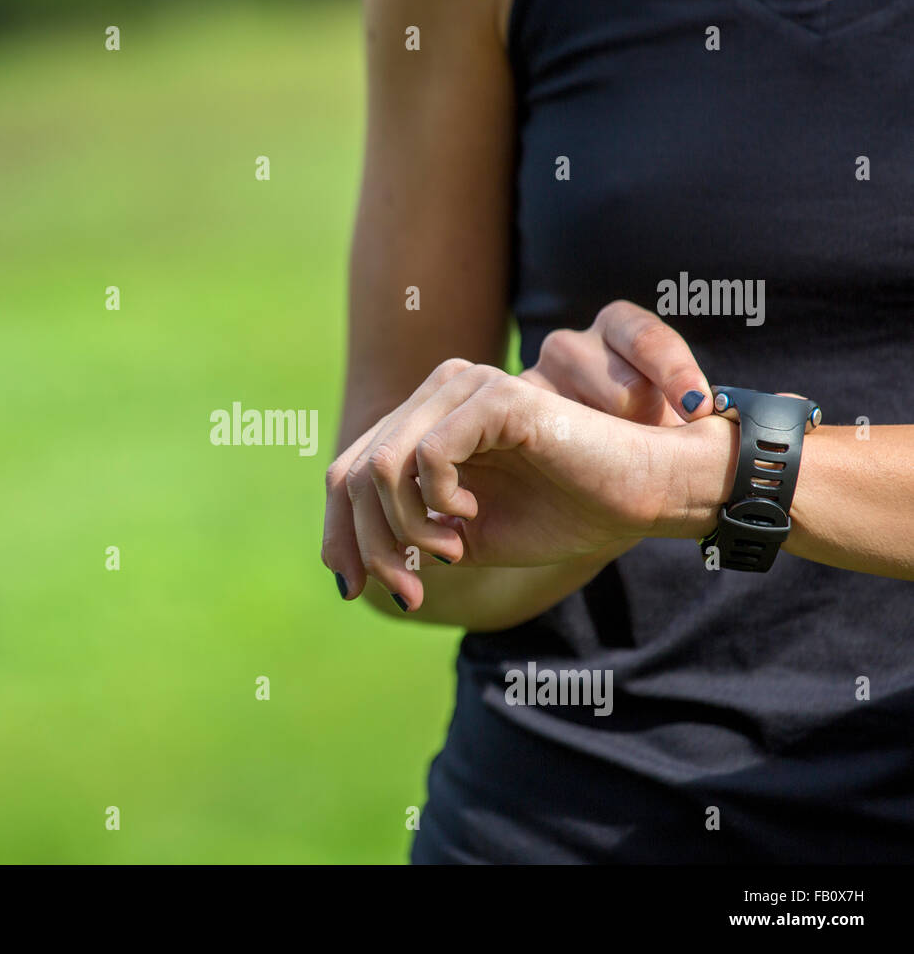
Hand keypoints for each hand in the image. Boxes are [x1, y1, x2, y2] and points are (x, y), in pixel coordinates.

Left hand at [322, 302, 714, 606]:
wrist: (640, 496)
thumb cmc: (560, 514)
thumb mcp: (464, 538)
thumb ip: (405, 539)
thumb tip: (343, 567)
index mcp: (423, 421)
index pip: (347, 472)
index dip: (339, 534)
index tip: (352, 589)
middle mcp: (436, 393)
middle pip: (354, 473)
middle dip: (369, 545)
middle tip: (406, 591)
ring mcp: (463, 388)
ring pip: (381, 465)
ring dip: (402, 529)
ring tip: (448, 552)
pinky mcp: (495, 396)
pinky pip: (428, 455)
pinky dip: (436, 501)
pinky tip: (467, 517)